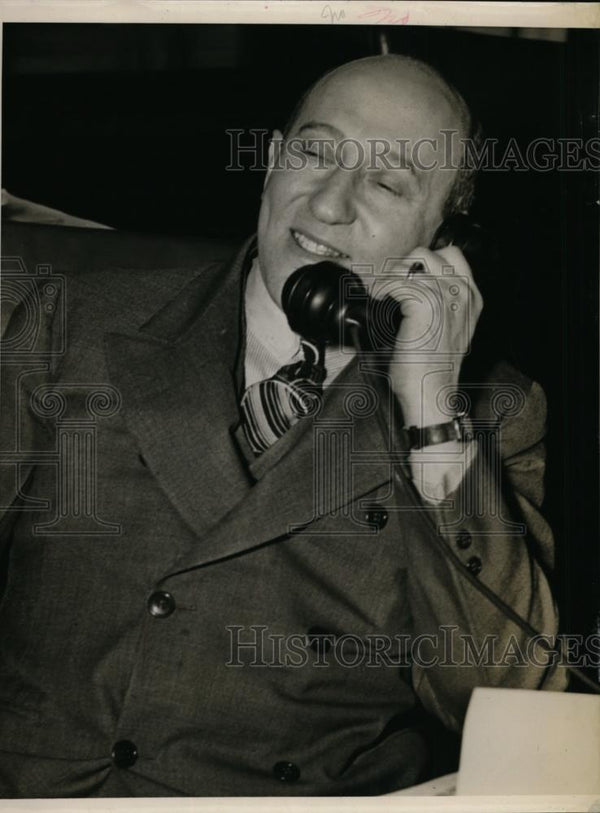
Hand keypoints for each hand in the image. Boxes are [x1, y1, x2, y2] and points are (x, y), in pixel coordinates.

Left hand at [370, 245, 483, 426]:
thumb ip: (442, 306)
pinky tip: (379, 299)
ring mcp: (446, 296)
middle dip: (404, 264)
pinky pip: (398, 281)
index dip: (423, 263)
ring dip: (391, 276)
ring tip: (382, 292)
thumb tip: (412, 288)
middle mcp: (463, 293)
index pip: (452, 256)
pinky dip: (383, 288)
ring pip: (413, 263)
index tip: (405, 277)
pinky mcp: (426, 305)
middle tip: (390, 283)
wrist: (432, 392)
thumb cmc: (433, 369)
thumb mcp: (448, 331)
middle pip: (430, 253)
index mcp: (472, 299)